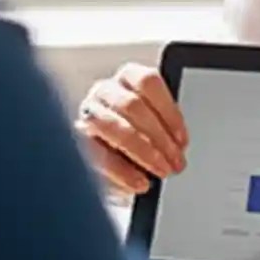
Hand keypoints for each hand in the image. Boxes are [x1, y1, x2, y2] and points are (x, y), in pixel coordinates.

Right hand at [74, 63, 188, 194]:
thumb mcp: (156, 127)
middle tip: (175, 162)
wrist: (113, 159)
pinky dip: (122, 172)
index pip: (148, 82)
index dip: (168, 112)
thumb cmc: (139, 135)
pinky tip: (138, 182)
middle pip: (132, 105)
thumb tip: (179, 147)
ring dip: (142, 151)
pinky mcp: (76, 141)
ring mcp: (89, 114)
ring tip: (160, 170)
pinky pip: (98, 155)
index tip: (182, 139)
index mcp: (129, 77)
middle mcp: (106, 91)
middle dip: (158, 137)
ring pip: (114, 126)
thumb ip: (166, 130)